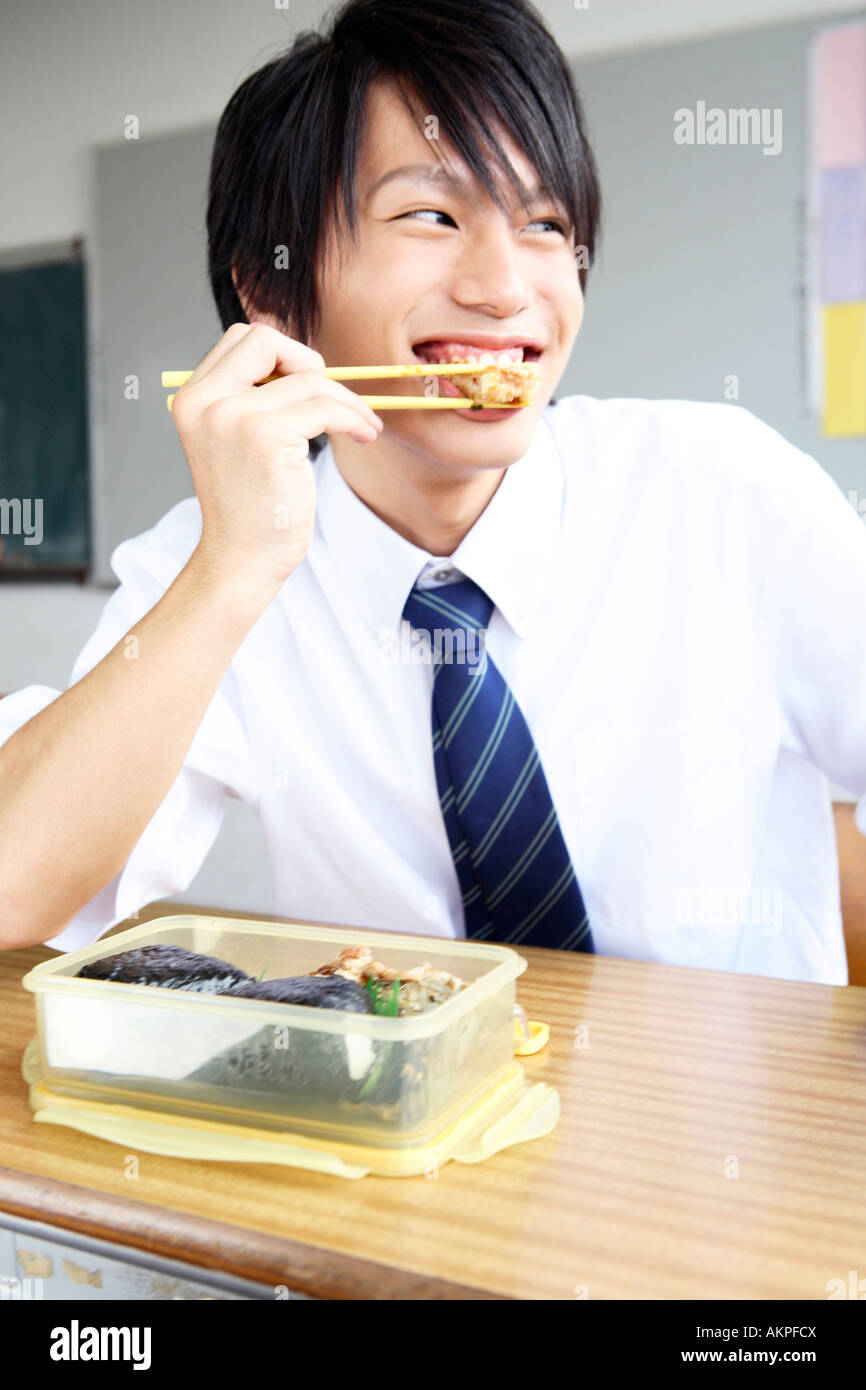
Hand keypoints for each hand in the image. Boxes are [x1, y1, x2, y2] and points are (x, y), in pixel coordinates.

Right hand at [171, 323, 382, 596]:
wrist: (242, 558)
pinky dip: (353, 417)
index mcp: (193, 398)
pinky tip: (363, 435)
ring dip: (346, 399)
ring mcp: (234, 416)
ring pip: (308, 378)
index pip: (240, 338)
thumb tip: (305, 363)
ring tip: (362, 425)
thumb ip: (251, 398)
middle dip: (308, 362)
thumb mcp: (235, 440)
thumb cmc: (249, 506)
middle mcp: (206, 401)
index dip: (282, 354)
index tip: (307, 387)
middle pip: (265, 339)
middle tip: (329, 400)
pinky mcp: (267, 436)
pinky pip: (326, 406)